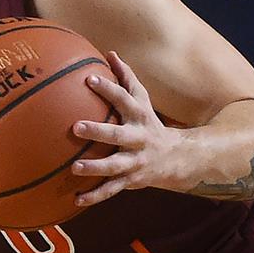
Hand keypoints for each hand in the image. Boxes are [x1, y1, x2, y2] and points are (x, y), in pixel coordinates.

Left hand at [69, 51, 183, 207]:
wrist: (178, 158)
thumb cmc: (149, 123)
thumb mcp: (142, 101)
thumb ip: (127, 78)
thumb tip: (110, 53)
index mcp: (139, 115)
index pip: (123, 98)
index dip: (108, 89)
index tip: (90, 78)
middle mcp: (138, 138)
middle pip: (117, 133)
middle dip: (98, 131)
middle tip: (76, 127)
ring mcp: (135, 160)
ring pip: (114, 165)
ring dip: (96, 167)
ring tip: (75, 167)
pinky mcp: (131, 179)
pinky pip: (112, 189)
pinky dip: (95, 196)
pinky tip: (76, 199)